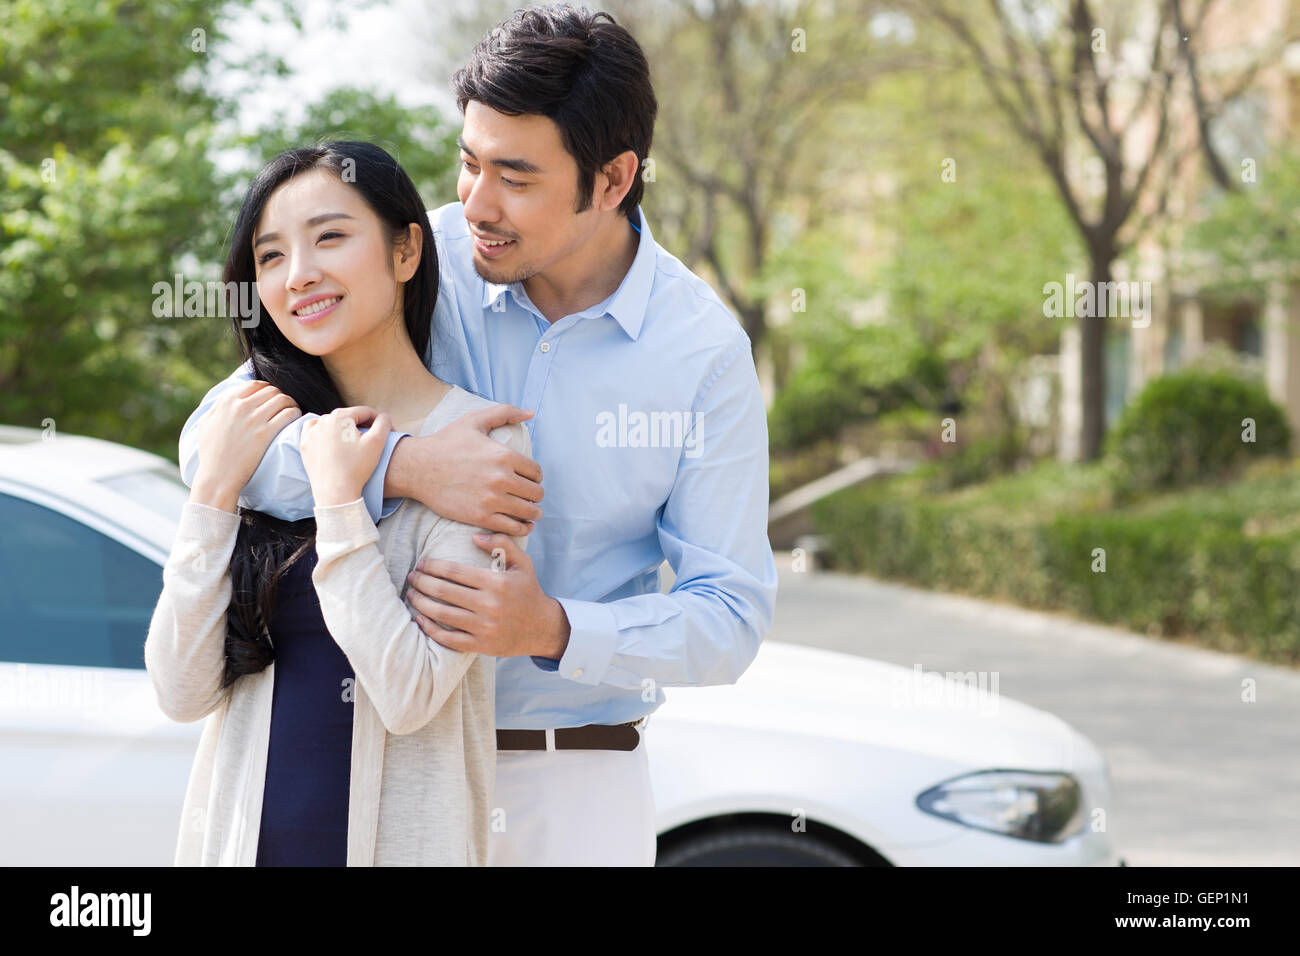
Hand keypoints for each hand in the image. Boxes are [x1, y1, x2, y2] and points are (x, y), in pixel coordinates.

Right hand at [192, 380, 300, 511]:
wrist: (218, 476)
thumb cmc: (211, 453)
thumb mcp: (206, 424)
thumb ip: (217, 407)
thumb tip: (228, 397)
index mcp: (227, 401)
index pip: (255, 384)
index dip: (267, 390)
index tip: (271, 399)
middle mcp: (241, 406)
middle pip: (272, 390)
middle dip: (280, 397)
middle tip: (284, 407)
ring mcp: (254, 419)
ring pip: (283, 399)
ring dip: (291, 404)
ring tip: (292, 411)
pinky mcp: (265, 433)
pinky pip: (288, 414)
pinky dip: (295, 414)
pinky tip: (294, 419)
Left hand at [301, 406, 391, 507]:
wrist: (335, 492)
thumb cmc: (357, 467)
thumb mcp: (378, 442)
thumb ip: (384, 422)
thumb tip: (383, 416)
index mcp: (341, 416)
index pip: (365, 412)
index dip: (378, 422)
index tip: (384, 434)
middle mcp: (323, 420)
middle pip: (348, 417)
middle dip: (360, 426)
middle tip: (369, 441)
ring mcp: (311, 433)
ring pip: (332, 424)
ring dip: (343, 430)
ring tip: (351, 444)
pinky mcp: (305, 445)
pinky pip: (315, 432)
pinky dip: (324, 433)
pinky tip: (332, 442)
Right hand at [386, 405, 542, 534]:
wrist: (417, 468)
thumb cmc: (446, 442)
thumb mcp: (474, 420)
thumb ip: (504, 413)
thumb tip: (530, 412)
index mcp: (503, 455)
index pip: (536, 472)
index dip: (536, 476)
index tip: (529, 479)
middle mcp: (501, 478)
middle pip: (536, 493)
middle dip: (535, 494)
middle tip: (529, 496)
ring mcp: (491, 500)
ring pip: (529, 512)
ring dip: (533, 513)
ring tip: (530, 512)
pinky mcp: (481, 517)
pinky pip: (513, 528)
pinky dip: (522, 529)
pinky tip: (522, 525)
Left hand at [405, 533, 569, 658]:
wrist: (542, 627)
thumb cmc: (528, 590)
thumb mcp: (522, 563)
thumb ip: (502, 544)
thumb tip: (474, 535)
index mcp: (497, 583)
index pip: (455, 572)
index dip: (433, 566)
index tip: (422, 563)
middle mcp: (490, 605)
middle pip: (444, 591)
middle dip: (422, 582)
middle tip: (412, 576)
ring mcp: (484, 627)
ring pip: (442, 614)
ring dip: (421, 603)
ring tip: (411, 594)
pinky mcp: (481, 645)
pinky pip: (448, 638)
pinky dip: (430, 629)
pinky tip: (419, 619)